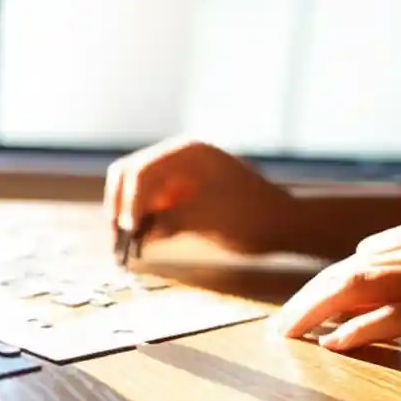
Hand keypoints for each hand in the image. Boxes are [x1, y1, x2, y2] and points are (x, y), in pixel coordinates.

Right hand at [104, 138, 296, 253]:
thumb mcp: (207, 218)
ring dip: (127, 217)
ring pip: (136, 192)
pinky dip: (143, 224)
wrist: (284, 226)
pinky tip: (141, 243)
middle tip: (117, 238)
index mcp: (186, 154)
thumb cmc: (252, 217)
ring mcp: (178, 178)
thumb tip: (135, 233)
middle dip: (120, 205)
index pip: (141, 171)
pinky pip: (151, 207)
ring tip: (124, 247)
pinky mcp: (181, 198)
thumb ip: (168, 221)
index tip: (128, 230)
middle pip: (129, 175)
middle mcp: (177, 160)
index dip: (129, 201)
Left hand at [270, 214, 400, 365]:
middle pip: (346, 270)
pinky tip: (334, 346)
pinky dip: (357, 330)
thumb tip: (375, 296)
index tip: (304, 313)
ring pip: (355, 287)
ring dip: (313, 312)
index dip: (326, 287)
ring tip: (288, 337)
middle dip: (306, 301)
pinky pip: (393, 317)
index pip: (360, 258)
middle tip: (280, 330)